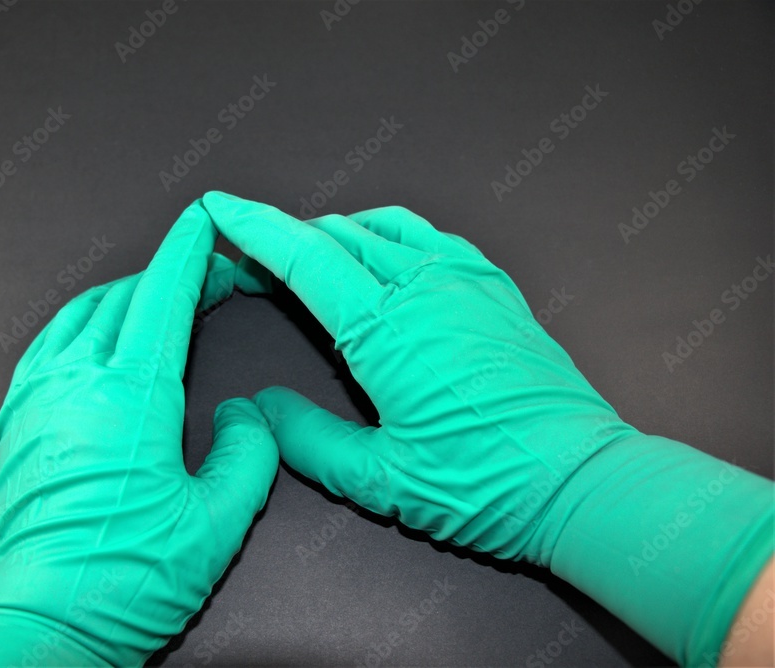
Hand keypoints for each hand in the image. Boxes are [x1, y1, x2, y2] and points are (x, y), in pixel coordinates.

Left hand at [0, 201, 278, 666]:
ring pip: (83, 312)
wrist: (40, 628)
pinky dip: (84, 321)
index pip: (164, 294)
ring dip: (128, 294)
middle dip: (173, 273)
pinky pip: (50, 343)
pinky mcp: (18, 422)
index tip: (207, 220)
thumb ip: (248, 455)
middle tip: (212, 278)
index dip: (191, 249)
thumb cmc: (120, 584)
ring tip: (163, 300)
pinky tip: (99, 335)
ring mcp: (39, 399)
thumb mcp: (217, 525)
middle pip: (128, 295)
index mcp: (130, 397)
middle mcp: (76, 384)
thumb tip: (245, 417)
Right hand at [202, 190, 630, 559]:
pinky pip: (433, 237)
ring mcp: (466, 281)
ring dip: (338, 231)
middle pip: (338, 235)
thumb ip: (308, 441)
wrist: (582, 482)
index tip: (220, 205)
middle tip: (255, 254)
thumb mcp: (380, 479)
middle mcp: (423, 288)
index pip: (304, 257)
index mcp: (385, 328)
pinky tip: (386, 252)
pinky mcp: (496, 290)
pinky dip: (392, 233)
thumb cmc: (486, 485)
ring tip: (311, 251)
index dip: (255, 228)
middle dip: (287, 236)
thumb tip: (261, 410)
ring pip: (385, 227)